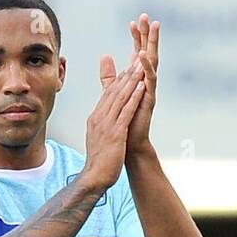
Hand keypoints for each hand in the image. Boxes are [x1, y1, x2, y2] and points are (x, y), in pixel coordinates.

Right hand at [82, 60, 145, 191]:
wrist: (94, 178)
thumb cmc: (99, 161)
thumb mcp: (98, 138)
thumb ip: (102, 125)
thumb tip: (103, 119)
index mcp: (95, 118)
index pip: (108, 94)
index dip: (119, 79)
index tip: (129, 68)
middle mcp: (99, 118)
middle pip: (114, 91)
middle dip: (126, 74)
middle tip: (137, 58)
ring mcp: (107, 125)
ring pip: (121, 97)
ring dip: (132, 80)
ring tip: (141, 66)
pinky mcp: (116, 133)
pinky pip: (126, 111)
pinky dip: (134, 97)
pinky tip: (141, 86)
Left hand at [100, 14, 159, 158]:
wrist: (128, 144)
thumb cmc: (124, 120)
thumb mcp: (113, 92)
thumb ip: (110, 75)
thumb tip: (105, 56)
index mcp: (136, 79)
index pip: (137, 53)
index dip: (136, 38)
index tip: (132, 22)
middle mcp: (144, 82)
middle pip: (147, 53)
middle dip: (147, 35)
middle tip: (147, 17)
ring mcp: (148, 89)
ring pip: (152, 62)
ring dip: (152, 44)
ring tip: (153, 28)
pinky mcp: (149, 99)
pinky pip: (150, 80)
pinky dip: (147, 67)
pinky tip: (143, 55)